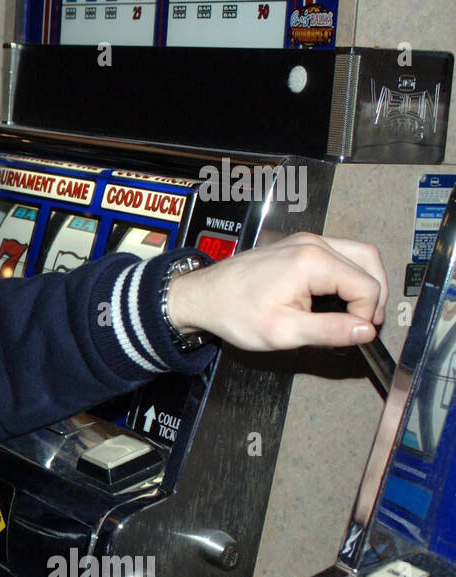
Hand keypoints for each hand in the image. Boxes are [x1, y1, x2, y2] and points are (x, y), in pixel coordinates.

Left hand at [167, 232, 386, 350]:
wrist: (202, 296)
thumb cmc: (234, 312)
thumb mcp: (283, 331)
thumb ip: (329, 331)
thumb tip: (366, 331)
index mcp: (312, 261)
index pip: (366, 286)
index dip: (366, 315)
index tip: (353, 335)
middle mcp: (312, 244)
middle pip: (369, 262)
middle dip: (373, 296)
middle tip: (362, 325)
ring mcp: (305, 241)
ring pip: (357, 255)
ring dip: (363, 284)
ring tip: (353, 314)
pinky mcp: (298, 246)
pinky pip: (338, 255)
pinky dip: (346, 276)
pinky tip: (335, 299)